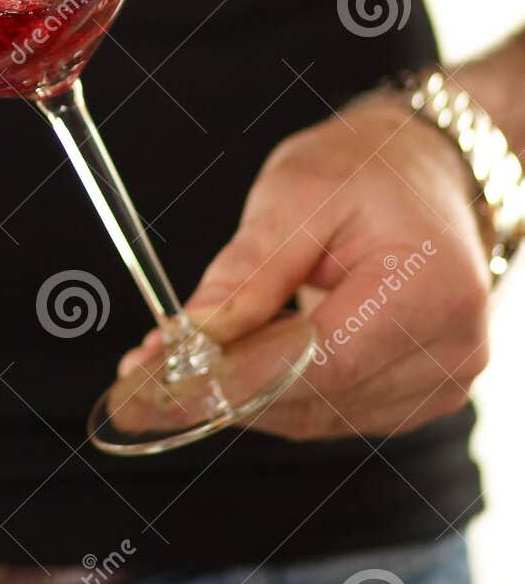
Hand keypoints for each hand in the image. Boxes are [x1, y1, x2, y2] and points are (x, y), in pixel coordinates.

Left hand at [113, 93, 491, 439]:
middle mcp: (447, 352)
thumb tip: (198, 331)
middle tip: (135, 382)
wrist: (426, 170)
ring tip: (164, 367)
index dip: (230, 380)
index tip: (153, 383)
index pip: (317, 362)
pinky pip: (328, 408)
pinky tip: (220, 367)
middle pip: (313, 399)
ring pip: (314, 415)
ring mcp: (437, 382)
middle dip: (217, 391)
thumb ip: (252, 267)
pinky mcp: (414, 393)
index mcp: (430, 294)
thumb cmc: (370, 168)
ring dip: (236, 397)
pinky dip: (269, 392)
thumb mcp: (300, 191)